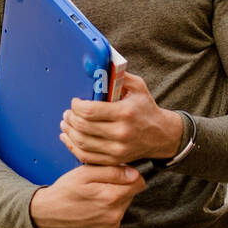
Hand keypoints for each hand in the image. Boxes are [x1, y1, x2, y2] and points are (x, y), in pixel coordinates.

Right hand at [29, 163, 145, 227]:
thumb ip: (112, 171)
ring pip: (124, 203)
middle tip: (99, 183)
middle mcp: (114, 215)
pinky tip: (94, 205)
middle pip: (131, 193)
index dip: (128, 174)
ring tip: (95, 194)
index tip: (115, 172)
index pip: (138, 182)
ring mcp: (111, 225)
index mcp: (110, 198)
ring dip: (114, 197)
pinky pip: (116, 215)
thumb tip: (134, 173)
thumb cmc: (65, 190)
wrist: (49, 213)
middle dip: (119, 185)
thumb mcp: (85, 173)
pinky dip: (109, 208)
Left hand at [60, 73, 181, 164]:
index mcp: (125, 113)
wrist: (162, 135)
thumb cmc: (146, 108)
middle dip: (70, 118)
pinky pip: (87, 157)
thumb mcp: (138, 87)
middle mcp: (121, 133)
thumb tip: (97, 66)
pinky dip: (73, 148)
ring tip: (65, 123)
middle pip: (83, 127)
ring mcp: (117, 150)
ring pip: (82, 143)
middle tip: (67, 112)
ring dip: (69, 132)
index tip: (75, 101)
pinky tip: (68, 138)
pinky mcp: (114, 160)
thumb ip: (119, 75)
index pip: (90, 111)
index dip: (76, 106)